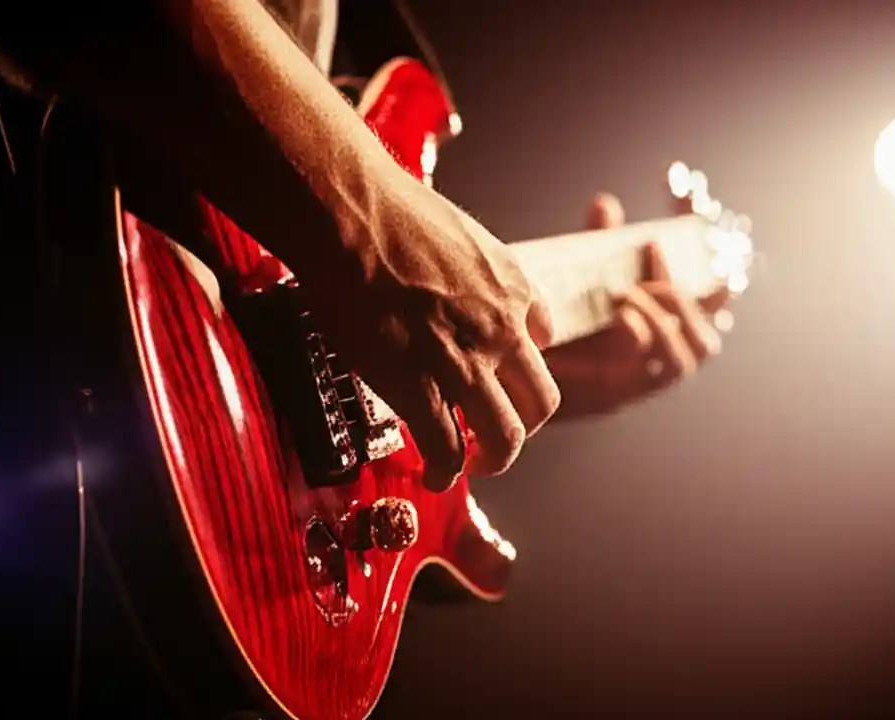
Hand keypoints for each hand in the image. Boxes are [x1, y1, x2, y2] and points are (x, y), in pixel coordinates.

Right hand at [297, 171, 560, 489]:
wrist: (352, 216)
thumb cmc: (386, 210)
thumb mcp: (454, 231)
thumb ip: (463, 265)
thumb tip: (440, 273)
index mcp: (512, 285)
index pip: (542, 335)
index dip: (520, 361)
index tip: (501, 371)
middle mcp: (503, 329)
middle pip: (542, 399)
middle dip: (525, 425)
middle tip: (500, 435)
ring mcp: (467, 363)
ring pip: (506, 435)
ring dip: (495, 459)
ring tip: (476, 466)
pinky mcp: (422, 387)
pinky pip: (446, 447)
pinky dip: (445, 472)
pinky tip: (435, 478)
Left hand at [542, 192, 728, 416]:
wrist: (526, 379)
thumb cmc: (558, 326)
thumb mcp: (579, 279)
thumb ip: (598, 245)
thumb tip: (606, 204)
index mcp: (666, 298)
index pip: (702, 253)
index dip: (694, 218)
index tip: (678, 183)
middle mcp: (676, 331)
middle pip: (718, 296)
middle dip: (692, 267)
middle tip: (650, 246)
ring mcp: (666, 361)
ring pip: (704, 337)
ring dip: (673, 307)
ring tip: (630, 291)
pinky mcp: (646, 386)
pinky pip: (675, 364)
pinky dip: (655, 336)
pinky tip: (626, 317)